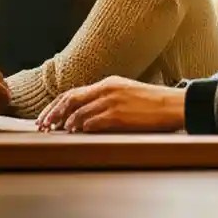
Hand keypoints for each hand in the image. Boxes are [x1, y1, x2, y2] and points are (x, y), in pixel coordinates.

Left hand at [36, 76, 185, 132]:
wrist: (174, 105)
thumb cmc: (152, 104)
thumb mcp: (126, 94)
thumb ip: (106, 99)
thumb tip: (86, 115)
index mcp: (106, 83)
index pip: (72, 93)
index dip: (56, 105)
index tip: (45, 116)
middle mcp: (105, 89)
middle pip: (70, 100)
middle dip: (53, 113)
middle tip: (43, 126)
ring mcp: (111, 101)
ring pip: (79, 112)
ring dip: (66, 123)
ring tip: (57, 132)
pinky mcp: (119, 115)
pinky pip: (93, 121)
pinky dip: (82, 127)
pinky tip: (76, 133)